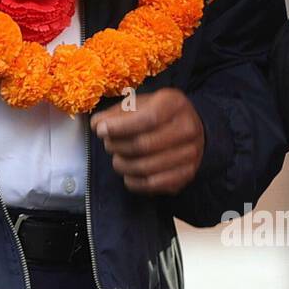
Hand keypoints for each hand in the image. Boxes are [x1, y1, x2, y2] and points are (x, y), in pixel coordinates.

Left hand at [90, 89, 205, 196]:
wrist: (189, 128)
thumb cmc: (157, 113)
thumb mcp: (138, 104)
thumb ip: (116, 113)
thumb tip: (97, 124)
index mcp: (175, 104)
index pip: (147, 119)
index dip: (120, 127)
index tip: (100, 130)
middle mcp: (188, 128)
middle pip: (144, 145)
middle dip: (118, 146)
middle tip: (108, 144)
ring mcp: (191, 153)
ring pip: (147, 167)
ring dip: (123, 165)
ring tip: (117, 159)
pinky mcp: (188, 174)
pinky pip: (155, 184)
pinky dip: (134, 183)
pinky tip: (128, 175)